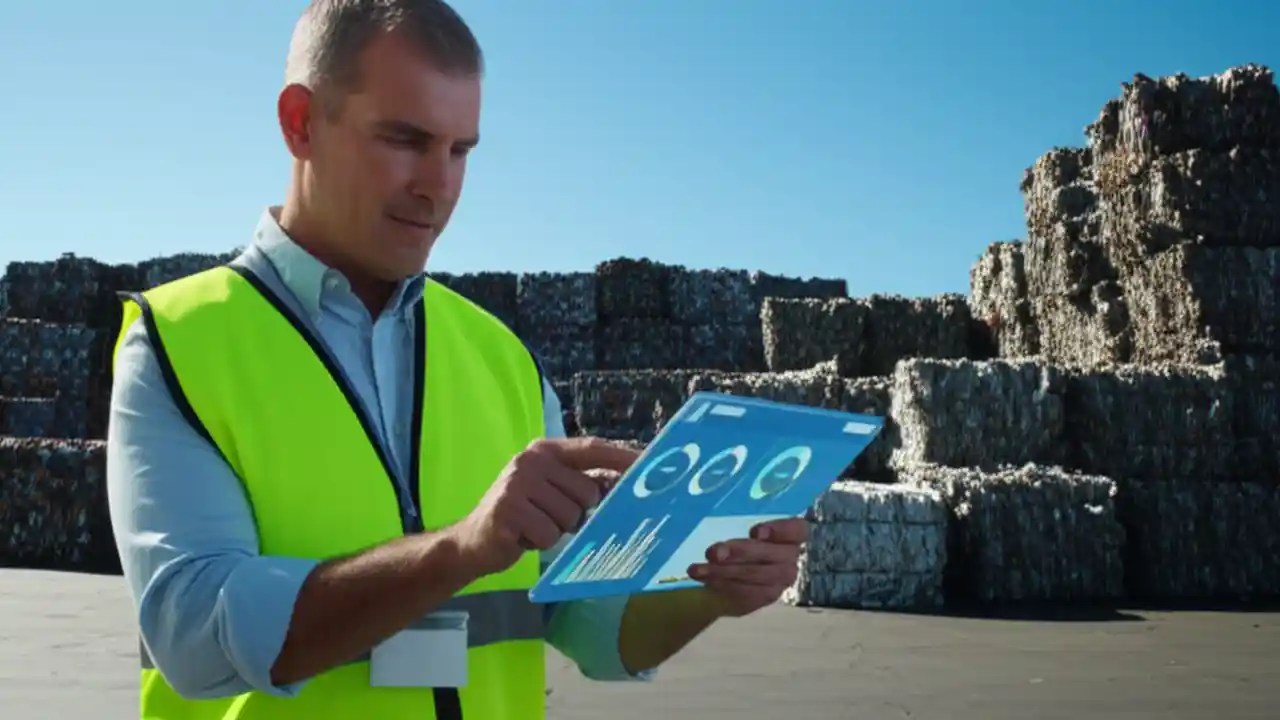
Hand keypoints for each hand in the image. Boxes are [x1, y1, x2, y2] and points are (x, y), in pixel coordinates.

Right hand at [450, 437, 638, 576]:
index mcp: (544, 451)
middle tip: (549, 517)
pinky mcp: (508, 509)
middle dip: (577, 513)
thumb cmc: (521, 516)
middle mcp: (530, 461)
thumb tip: (626, 480)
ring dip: (557, 530)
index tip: (648, 464)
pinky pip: (549, 533)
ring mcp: (517, 483)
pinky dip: (540, 542)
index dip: (621, 456)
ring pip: (570, 515)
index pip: (591, 448)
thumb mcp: (551, 492)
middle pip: (587, 491)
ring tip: (534, 527)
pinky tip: (523, 537)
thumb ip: (582, 482)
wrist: (472, 541)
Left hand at [686, 517, 807, 617]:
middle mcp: (792, 557)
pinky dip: (724, 585)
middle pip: (771, 555)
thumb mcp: (747, 525)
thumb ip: (744, 523)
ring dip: (724, 572)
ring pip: (756, 575)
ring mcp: (782, 580)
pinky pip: (748, 593)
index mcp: (794, 534)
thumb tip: (718, 525)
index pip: (797, 530)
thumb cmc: (748, 537)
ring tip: (697, 569)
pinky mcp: (768, 596)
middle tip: (713, 552)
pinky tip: (705, 579)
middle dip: (740, 553)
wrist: (745, 569)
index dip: (779, 531)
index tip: (754, 532)